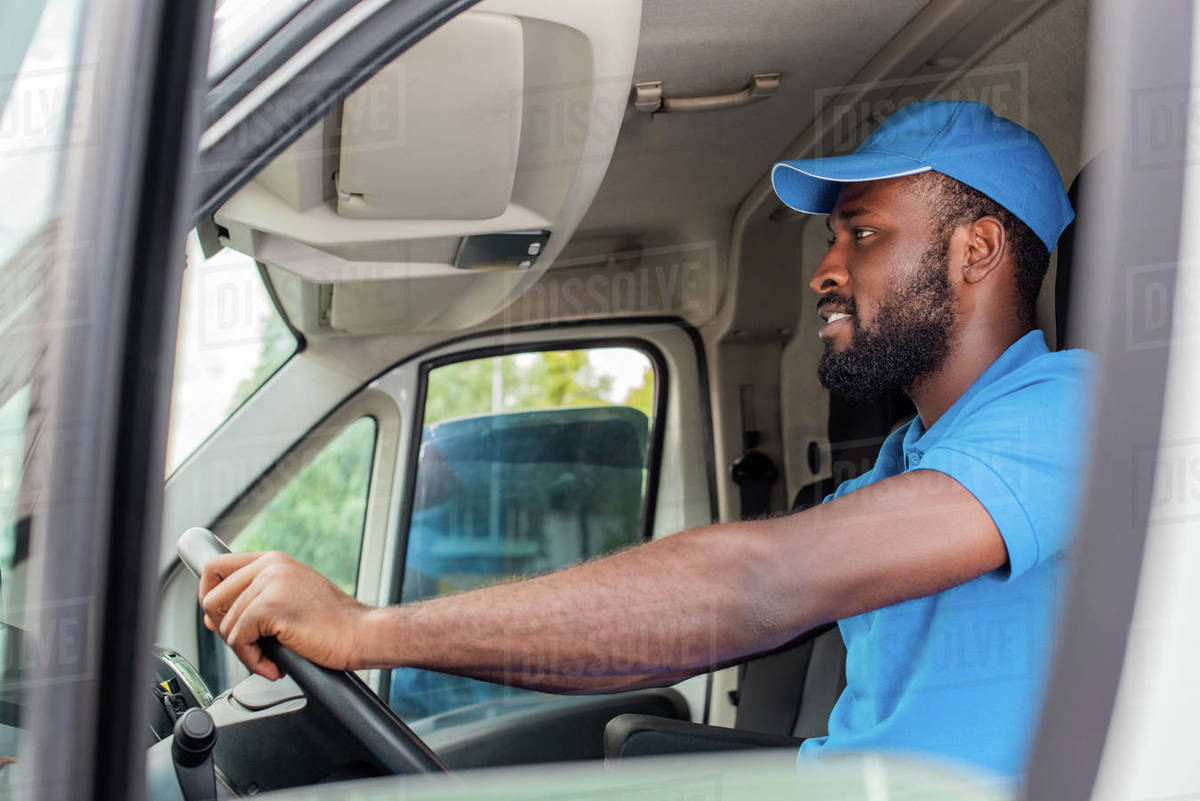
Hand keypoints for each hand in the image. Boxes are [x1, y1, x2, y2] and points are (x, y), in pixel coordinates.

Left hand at [199, 551, 370, 679]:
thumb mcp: (291, 597)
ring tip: (272, 657)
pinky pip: (238, 640)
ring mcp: (270, 583)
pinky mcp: (271, 607)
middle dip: (224, 629)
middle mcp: (269, 566)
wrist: (362, 633)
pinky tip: (274, 665)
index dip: (209, 596)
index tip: (221, 619)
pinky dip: (252, 660)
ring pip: (225, 625)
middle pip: (211, 598)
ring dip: (245, 651)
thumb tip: (211, 616)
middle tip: (252, 645)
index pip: (215, 567)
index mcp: (273, 560)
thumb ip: (254, 598)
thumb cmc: (332, 623)